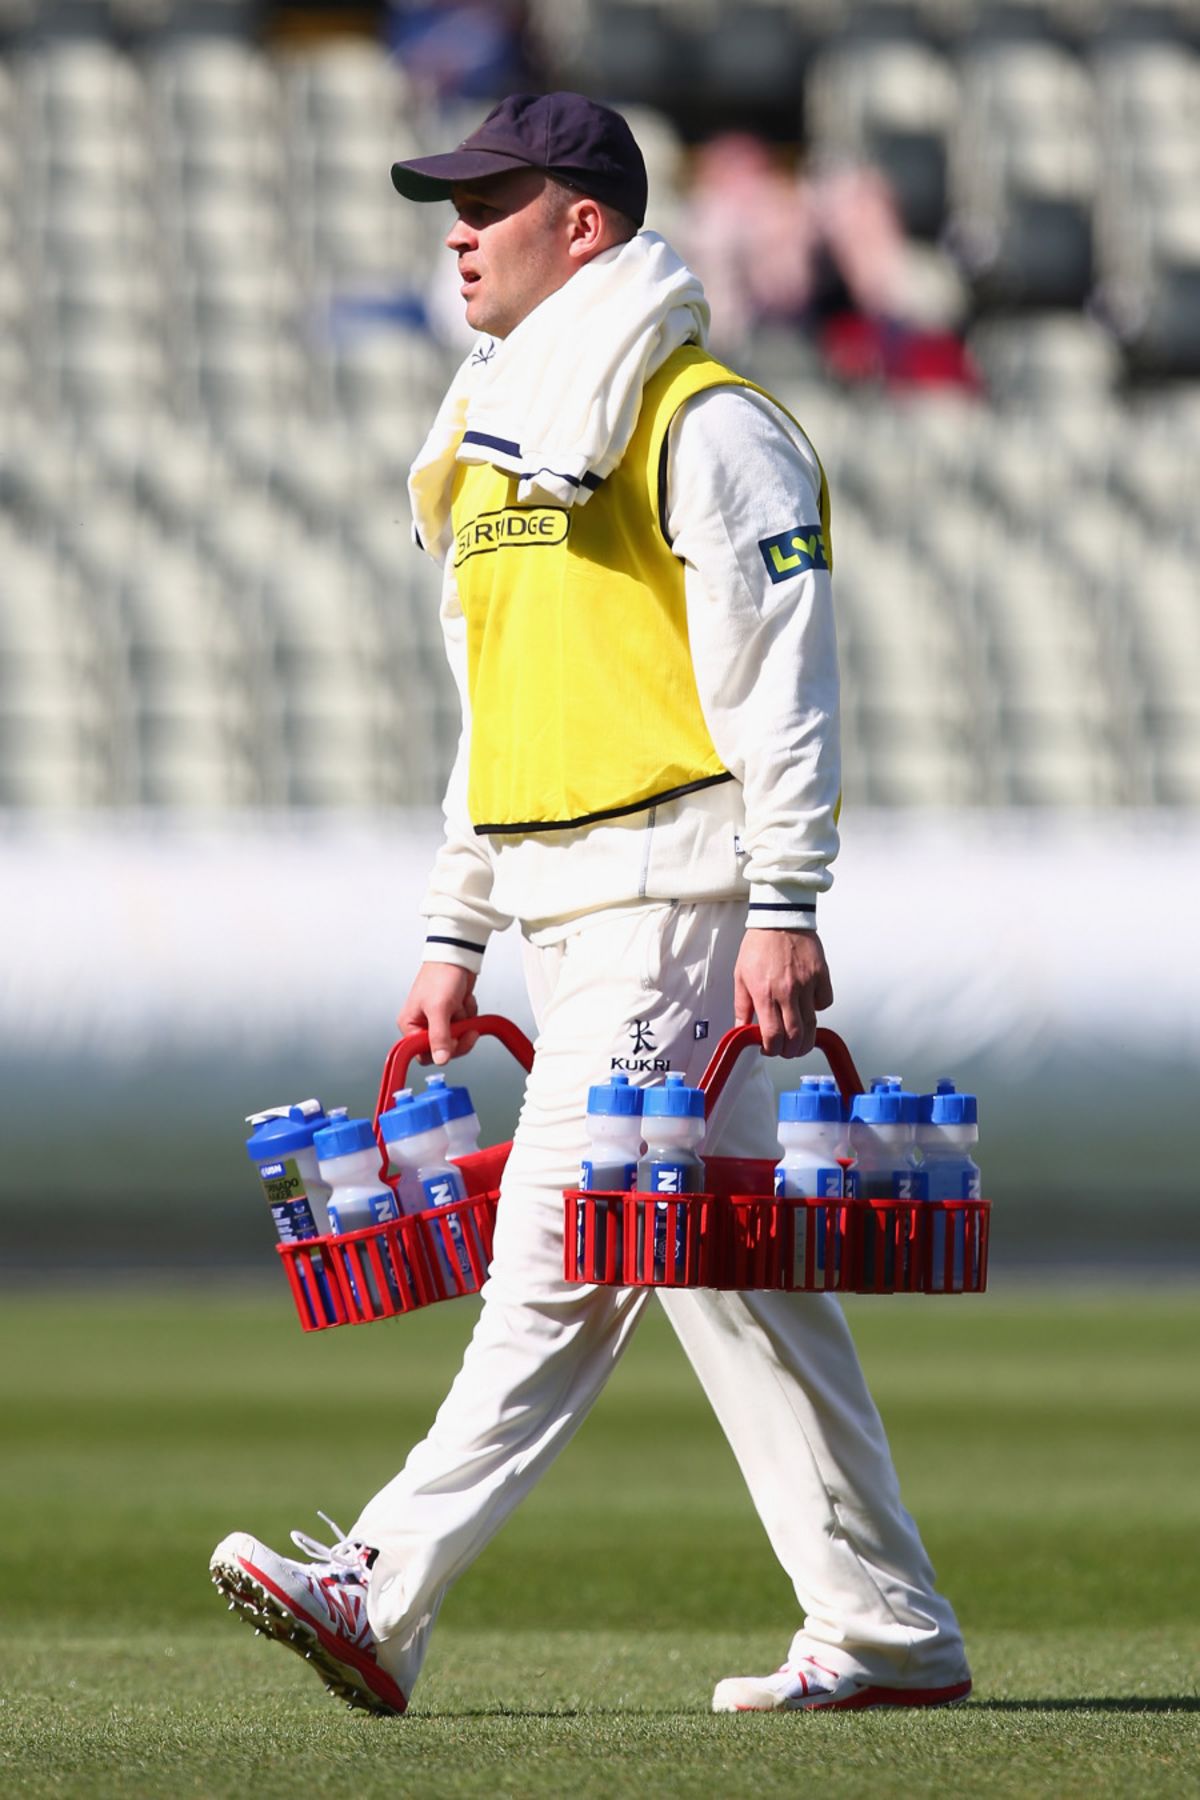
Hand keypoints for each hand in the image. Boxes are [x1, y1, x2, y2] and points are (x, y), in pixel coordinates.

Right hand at [397, 963, 478, 1065]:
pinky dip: (469, 1013)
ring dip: (464, 1021)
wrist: (457, 956)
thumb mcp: (439, 1008)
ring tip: (459, 1004)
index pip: (423, 1054)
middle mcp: (422, 1023)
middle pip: (444, 1048)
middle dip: (458, 1035)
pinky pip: (465, 1024)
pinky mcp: (452, 1013)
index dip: (441, 1051)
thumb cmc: (441, 975)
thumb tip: (440, 1059)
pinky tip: (464, 1000)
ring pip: (457, 1036)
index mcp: (410, 1024)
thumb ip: (439, 1036)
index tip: (453, 1042)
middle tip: (465, 1026)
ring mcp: (439, 1018)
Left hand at [733, 929, 832, 1057]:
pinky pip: (825, 1002)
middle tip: (787, 1050)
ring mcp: (807, 983)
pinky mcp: (821, 975)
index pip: (772, 1035)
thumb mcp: (740, 976)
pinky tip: (809, 1006)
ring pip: (813, 1024)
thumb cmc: (759, 944)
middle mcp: (787, 991)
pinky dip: (819, 1010)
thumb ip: (742, 1006)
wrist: (779, 918)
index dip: (772, 1049)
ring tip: (800, 1040)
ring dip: (806, 1039)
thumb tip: (741, 1028)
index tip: (769, 1049)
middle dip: (791, 1051)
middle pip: (796, 1036)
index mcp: (764, 993)